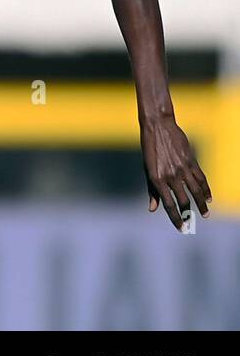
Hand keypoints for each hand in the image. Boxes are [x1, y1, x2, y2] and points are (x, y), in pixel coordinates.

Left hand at [141, 116, 210, 230]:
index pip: (168, 204)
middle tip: (192, 223)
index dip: (175, 218)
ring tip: (205, 214)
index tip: (181, 228)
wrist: (157, 127)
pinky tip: (209, 198)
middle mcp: (170, 176)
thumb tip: (152, 209)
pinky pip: (202, 179)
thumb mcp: (147, 170)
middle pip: (184, 201)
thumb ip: (151, 191)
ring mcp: (182, 169)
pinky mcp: (191, 162)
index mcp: (156, 179)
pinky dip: (206, 190)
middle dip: (189, 214)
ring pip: (196, 192)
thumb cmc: (150, 150)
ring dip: (202, 205)